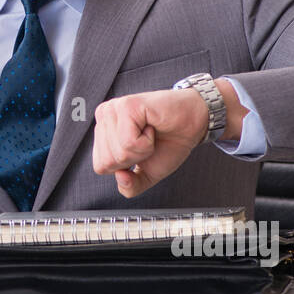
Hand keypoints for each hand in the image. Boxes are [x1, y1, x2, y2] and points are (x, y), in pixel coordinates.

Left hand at [91, 89, 209, 197]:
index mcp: (103, 132)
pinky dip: (147, 143)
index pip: (100, 166)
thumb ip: (130, 187)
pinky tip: (152, 128)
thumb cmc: (170, 142)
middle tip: (147, 142)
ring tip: (150, 133)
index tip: (140, 151)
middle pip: (107, 162)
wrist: (193, 123)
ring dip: (143, 150)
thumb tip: (120, 177)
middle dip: (134, 159)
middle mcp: (104, 117)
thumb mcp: (146, 174)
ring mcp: (113, 110)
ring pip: (118, 152)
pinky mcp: (127, 106)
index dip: (126, 168)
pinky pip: (129, 142)